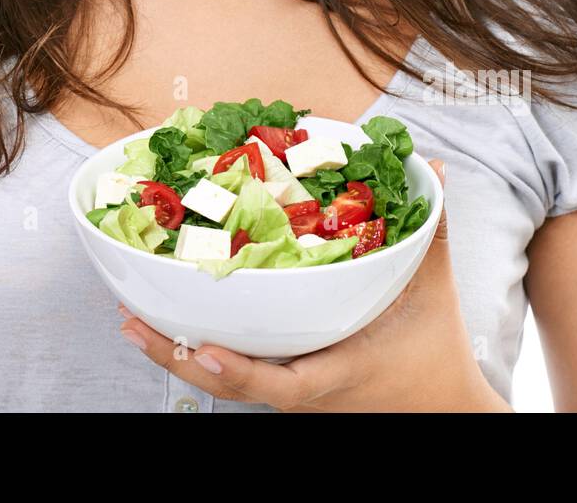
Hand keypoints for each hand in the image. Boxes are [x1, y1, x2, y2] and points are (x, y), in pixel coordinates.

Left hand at [119, 160, 509, 410]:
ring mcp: (294, 393)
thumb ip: (431, 230)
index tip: (202, 347)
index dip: (240, 370)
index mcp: (338, 369)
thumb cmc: (435, 353)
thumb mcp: (434, 290)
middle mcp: (307, 390)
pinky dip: (202, 353)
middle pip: (232, 385)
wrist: (442, 408)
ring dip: (178, 355)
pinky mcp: (288, 387)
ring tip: (134, 322)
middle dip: (179, 357)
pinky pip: (238, 373)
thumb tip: (432, 168)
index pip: (284, 384)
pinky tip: (171, 327)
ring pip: (226, 383)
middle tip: (134, 322)